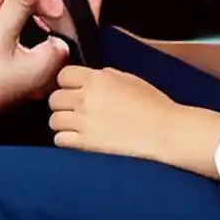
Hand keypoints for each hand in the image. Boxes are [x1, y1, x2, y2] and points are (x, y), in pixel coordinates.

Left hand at [48, 67, 219, 177]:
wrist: (165, 131)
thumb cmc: (153, 105)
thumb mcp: (129, 79)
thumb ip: (104, 75)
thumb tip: (88, 78)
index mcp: (97, 79)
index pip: (63, 75)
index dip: (68, 82)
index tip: (74, 89)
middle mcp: (86, 99)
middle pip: (54, 98)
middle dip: (64, 103)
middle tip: (76, 109)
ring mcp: (84, 122)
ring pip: (53, 120)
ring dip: (63, 122)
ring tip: (77, 126)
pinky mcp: (86, 144)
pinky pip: (60, 139)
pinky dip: (66, 139)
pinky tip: (79, 138)